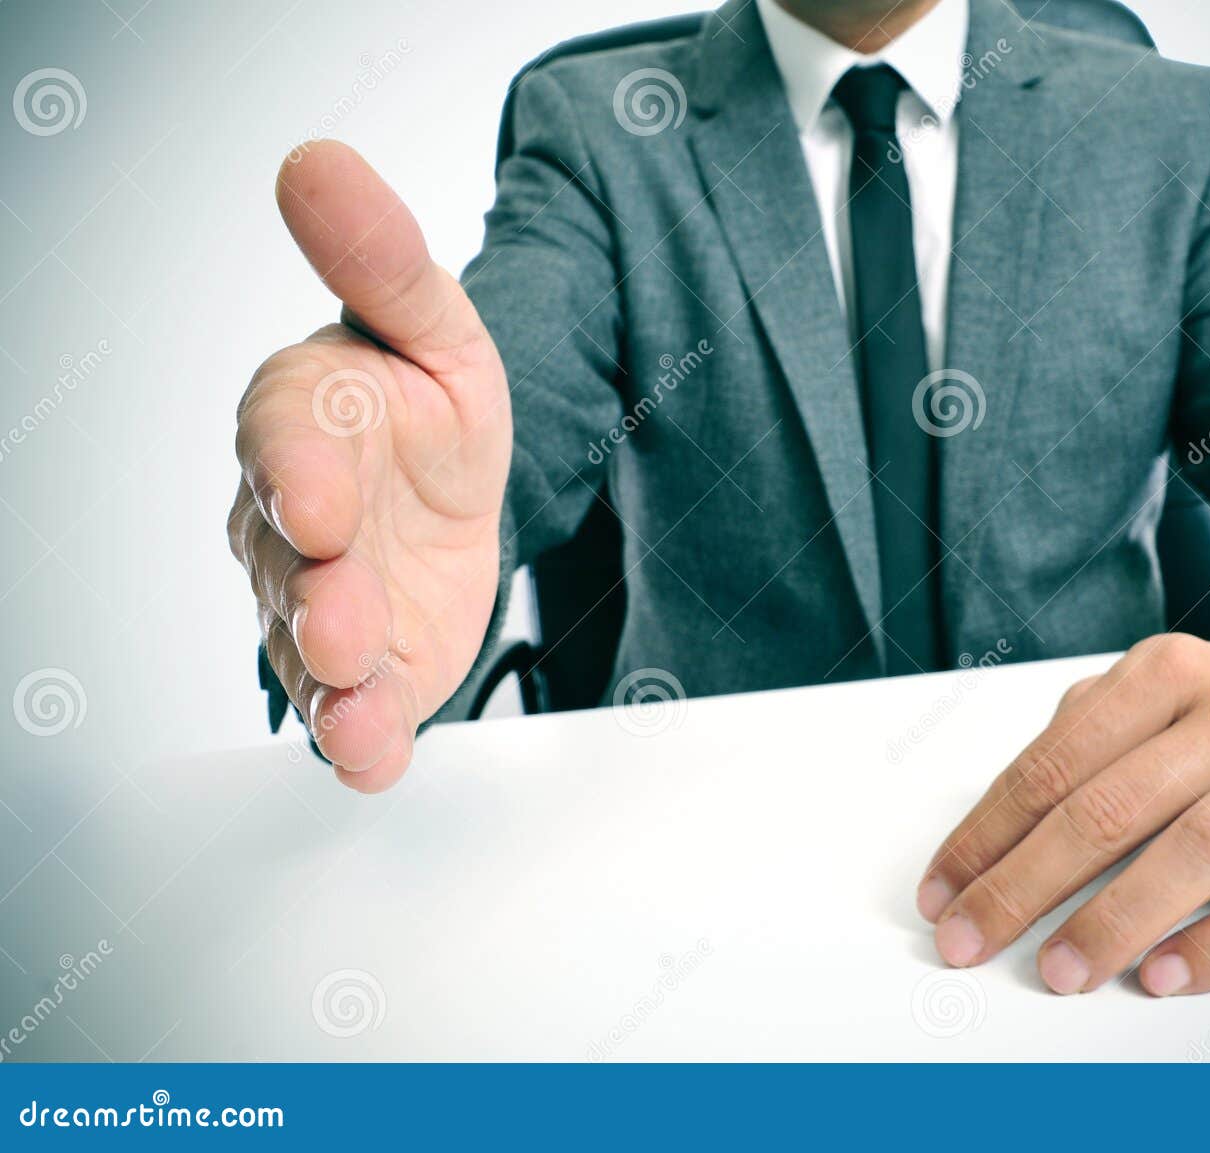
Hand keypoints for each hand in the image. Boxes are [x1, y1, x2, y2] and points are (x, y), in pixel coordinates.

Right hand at [227, 141, 510, 791]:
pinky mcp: (364, 664)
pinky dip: (360, 736)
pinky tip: (375, 757)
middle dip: (314, 595)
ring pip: (307, 647)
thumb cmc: (424, 396)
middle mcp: (290, 518)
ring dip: (331, 683)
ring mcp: (321, 598)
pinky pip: (349, 704)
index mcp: (303, 419)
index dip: (294, 471)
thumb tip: (316, 161)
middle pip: (287, 562)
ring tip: (359, 705)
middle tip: (342, 622)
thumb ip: (383, 260)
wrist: (454, 477)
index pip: (282, 440)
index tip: (315, 496)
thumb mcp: (433, 322)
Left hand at [915, 618, 1209, 994]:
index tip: (941, 894)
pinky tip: (1164, 974)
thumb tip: (992, 835)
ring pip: (1199, 846)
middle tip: (973, 942)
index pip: (1055, 763)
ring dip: (1117, 917)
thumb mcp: (1150, 691)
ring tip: (1061, 970)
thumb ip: (1077, 742)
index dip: (989, 834)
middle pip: (1113, 806)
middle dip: (1027, 884)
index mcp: (1165, 671)